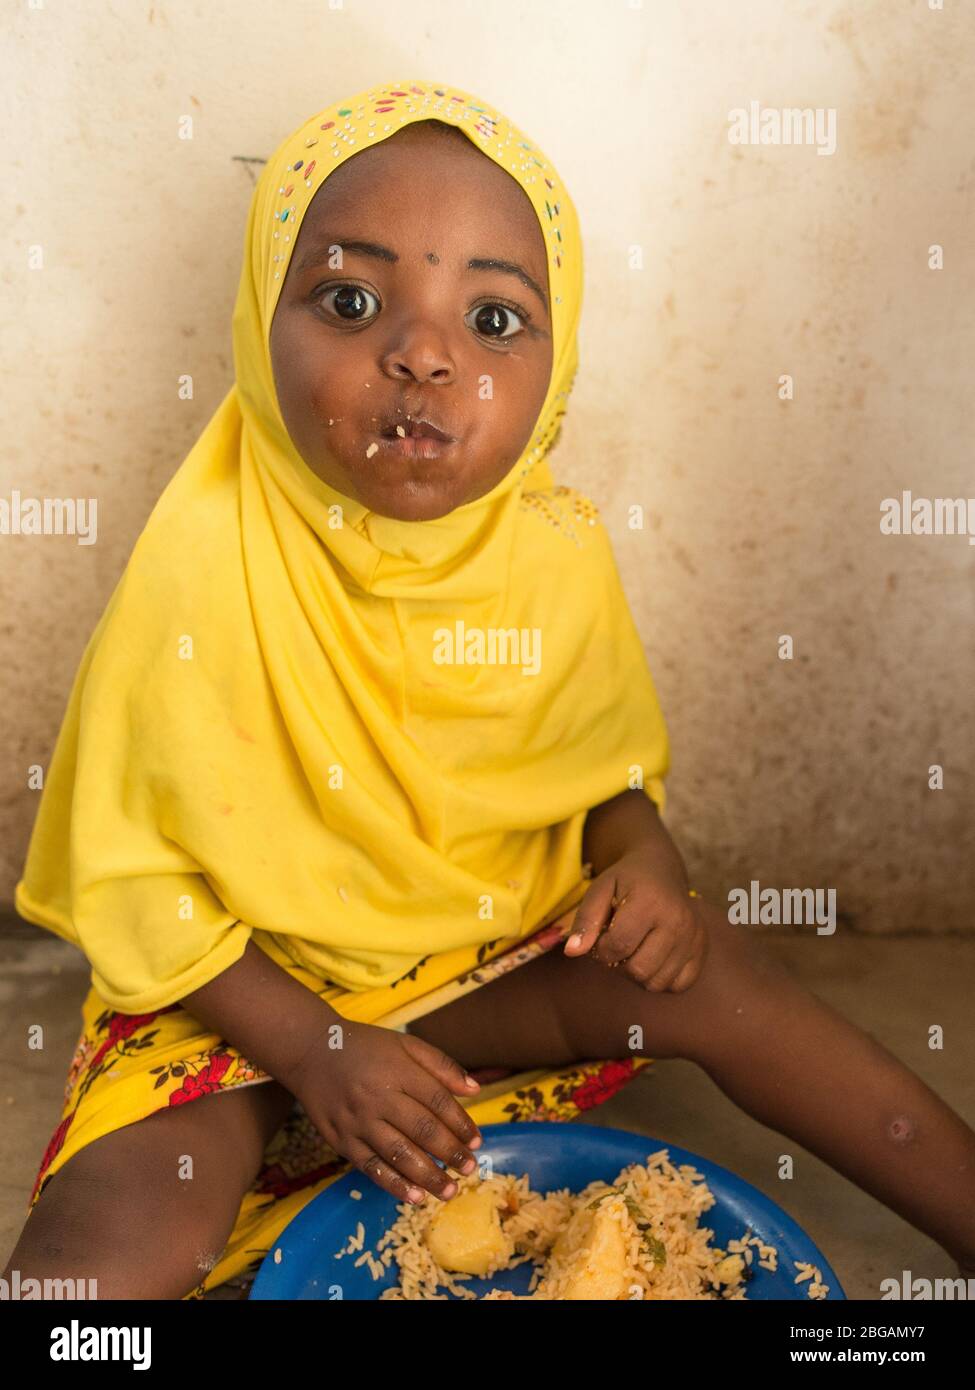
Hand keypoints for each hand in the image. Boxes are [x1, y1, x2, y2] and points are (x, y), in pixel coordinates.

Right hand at [289, 1019, 483, 1205]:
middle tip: (470, 1170)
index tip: (477, 1142)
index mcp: (399, 1070)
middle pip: (422, 1130)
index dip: (461, 1123)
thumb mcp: (405, 1044)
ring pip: (398, 1154)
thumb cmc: (365, 1047)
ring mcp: (358, 1120)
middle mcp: (379, 1096)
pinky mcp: (340, 1139)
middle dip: (450, 1154)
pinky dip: (394, 1184)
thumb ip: (442, 1065)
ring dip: (427, 1176)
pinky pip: (370, 1167)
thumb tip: (476, 1089)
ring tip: (449, 1191)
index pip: (437, 1100)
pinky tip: (414, 1197)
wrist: (310, 1051)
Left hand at [563, 849, 706, 992]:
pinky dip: (661, 980)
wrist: (661, 868)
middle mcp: (678, 921)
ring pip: (657, 982)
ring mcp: (694, 937)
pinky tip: (652, 958)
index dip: (600, 950)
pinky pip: (678, 985)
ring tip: (633, 951)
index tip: (599, 939)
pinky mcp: (702, 949)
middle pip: (638, 969)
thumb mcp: (600, 889)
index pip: (618, 946)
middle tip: (616, 946)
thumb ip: (585, 920)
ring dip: (637, 974)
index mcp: (650, 902)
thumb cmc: (626, 880)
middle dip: (618, 964)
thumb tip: (572, 953)